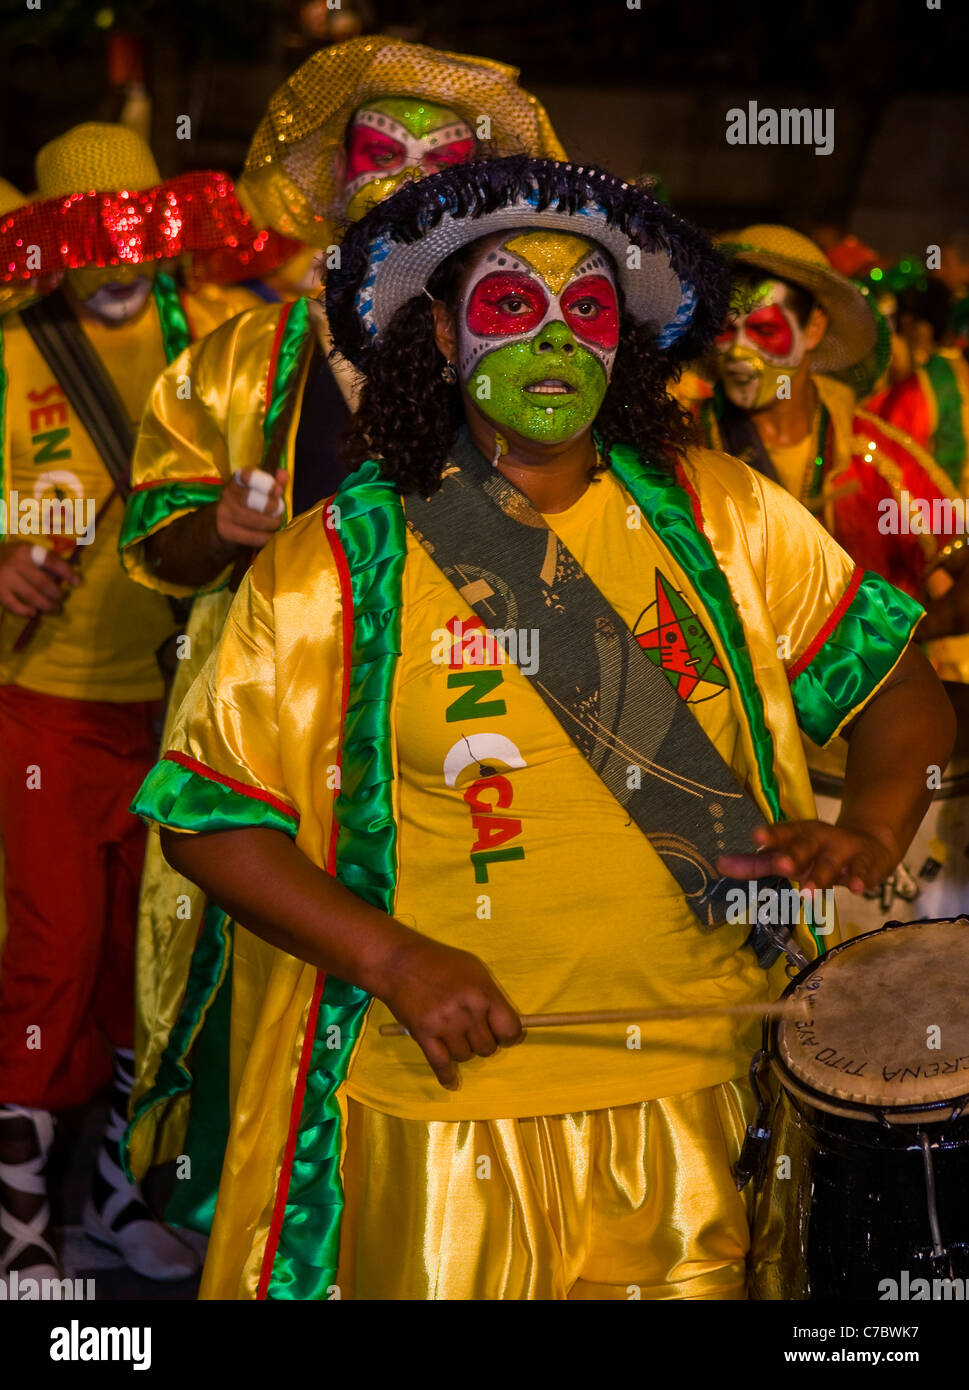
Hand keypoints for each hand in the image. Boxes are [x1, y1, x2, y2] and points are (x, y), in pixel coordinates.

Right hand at [0, 541, 78, 617]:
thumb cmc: (12, 555)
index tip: (77, 583)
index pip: (51, 561)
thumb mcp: (28, 550)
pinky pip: (13, 605)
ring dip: (46, 605)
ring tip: (54, 608)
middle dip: (57, 593)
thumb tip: (70, 574)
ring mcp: (6, 577)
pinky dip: (25, 611)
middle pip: (43, 582)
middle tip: (62, 598)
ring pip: (31, 596)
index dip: (67, 573)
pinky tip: (34, 613)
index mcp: (27, 551)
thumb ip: (46, 559)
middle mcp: (16, 563)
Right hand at [213, 468, 287, 548]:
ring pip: (253, 520)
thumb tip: (283, 475)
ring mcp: (224, 512)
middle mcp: (228, 493)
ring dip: (271, 524)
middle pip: (252, 499)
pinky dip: (266, 537)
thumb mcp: (259, 489)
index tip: (278, 490)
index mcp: (238, 480)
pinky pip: (251, 536)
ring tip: (277, 523)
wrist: (221, 522)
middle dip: (272, 507)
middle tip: (280, 511)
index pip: (248, 476)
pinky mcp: (225, 530)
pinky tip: (271, 536)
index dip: (265, 483)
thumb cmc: (247, 503)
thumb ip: (273, 481)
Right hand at [375, 936, 522, 1089]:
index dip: (509, 1036)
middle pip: (488, 1047)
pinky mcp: (424, 1035)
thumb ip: (490, 996)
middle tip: (472, 1032)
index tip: (503, 1036)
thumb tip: (503, 1023)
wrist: (399, 962)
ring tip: (453, 1035)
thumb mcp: (474, 970)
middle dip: (483, 1043)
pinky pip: (441, 1064)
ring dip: (462, 1050)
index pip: (510, 1029)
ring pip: (465, 1056)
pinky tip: (452, 1083)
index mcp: (483, 993)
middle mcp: (467, 1011)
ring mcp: (445, 1024)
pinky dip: (447, 1076)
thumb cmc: (440, 963)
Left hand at [717, 820, 900, 893]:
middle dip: (794, 855)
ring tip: (808, 893)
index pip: (783, 834)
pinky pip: (864, 871)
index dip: (770, 835)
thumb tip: (719, 865)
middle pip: (805, 845)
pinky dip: (860, 878)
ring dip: (821, 876)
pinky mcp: (867, 864)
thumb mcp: (789, 854)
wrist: (871, 842)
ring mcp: (845, 851)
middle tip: (782, 866)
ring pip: (831, 862)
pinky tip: (856, 888)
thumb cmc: (818, 852)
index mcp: (799, 835)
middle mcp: (820, 839)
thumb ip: (755, 863)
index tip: (755, 836)